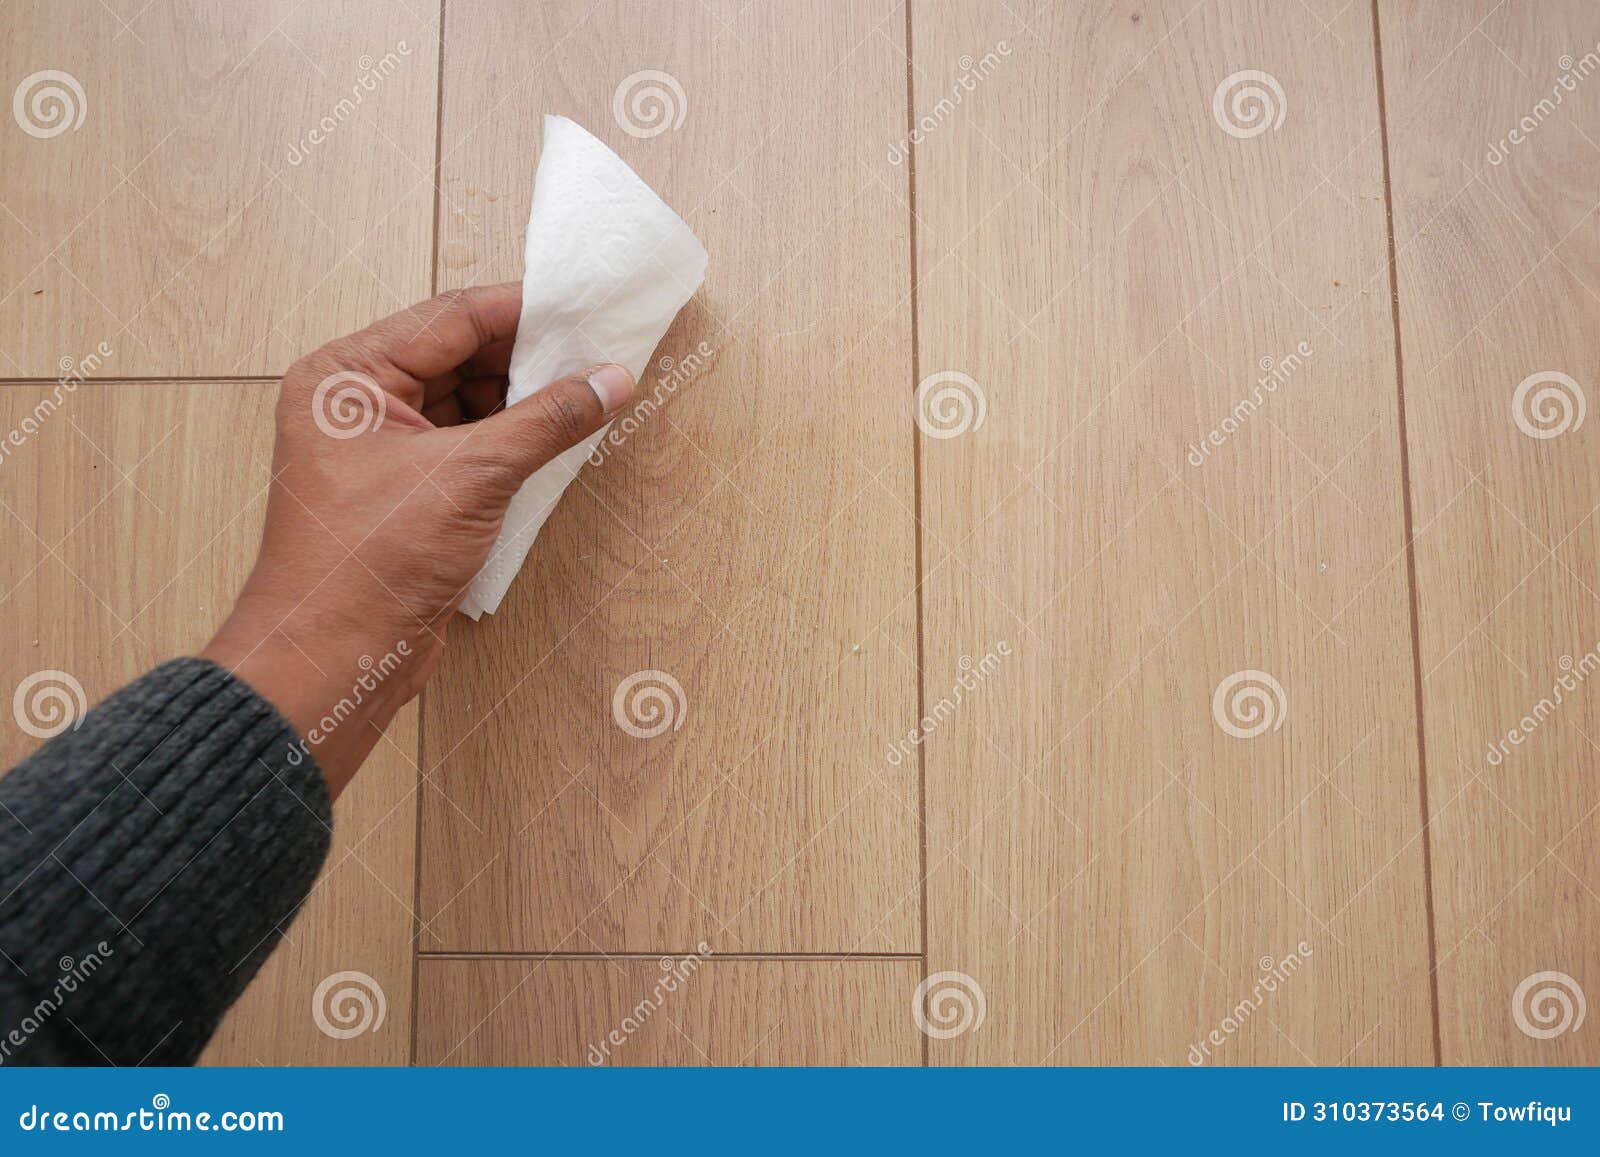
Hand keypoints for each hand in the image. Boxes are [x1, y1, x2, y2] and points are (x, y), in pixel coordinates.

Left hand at [200, 283, 636, 798]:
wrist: (333, 660)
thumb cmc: (369, 563)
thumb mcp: (471, 476)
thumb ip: (547, 421)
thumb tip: (610, 381)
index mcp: (346, 376)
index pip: (450, 318)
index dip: (522, 311)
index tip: (585, 308)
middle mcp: (355, 402)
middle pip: (459, 356)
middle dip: (528, 359)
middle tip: (598, 356)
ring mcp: (378, 449)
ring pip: (466, 402)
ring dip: (523, 402)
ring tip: (587, 398)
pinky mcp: (403, 491)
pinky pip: (465, 445)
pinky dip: (510, 442)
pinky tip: (558, 441)